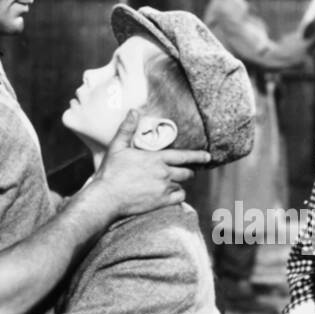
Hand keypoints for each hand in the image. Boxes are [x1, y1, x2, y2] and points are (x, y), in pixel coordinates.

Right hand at [93, 110, 210, 218]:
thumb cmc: (111, 172)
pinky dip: (178, 196)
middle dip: (188, 172)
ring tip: (172, 183)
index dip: (197, 156)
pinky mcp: (161, 202)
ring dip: (179, 183)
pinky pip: (179, 198)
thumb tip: (134, 111)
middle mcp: (164, 173)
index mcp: (156, 159)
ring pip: (182, 185)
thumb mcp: (117, 147)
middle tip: (186, 172)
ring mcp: (164, 189)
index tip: (207, 156)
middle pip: (187, 173)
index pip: (183, 156)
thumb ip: (127, 129)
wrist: (107, 197)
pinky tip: (171, 194)